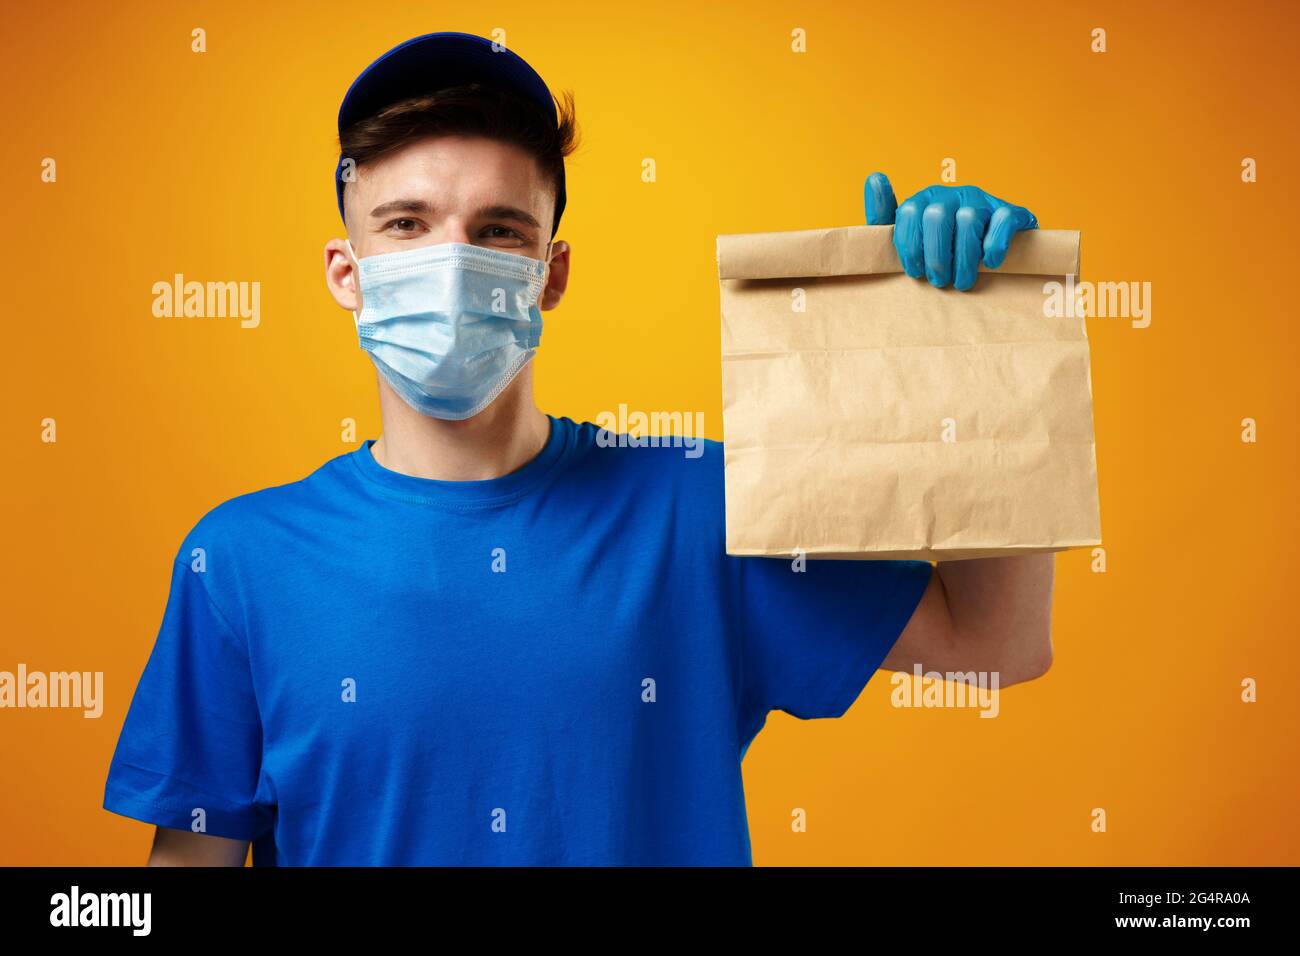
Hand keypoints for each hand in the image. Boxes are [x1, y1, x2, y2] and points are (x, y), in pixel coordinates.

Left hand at [864, 172, 1037, 290]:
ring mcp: (982, 200)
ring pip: (969, 220)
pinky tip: (990, 264)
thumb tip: (875, 177)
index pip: (909, 213)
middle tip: (939, 281)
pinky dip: (995, 244)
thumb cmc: (938, 250)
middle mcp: (952, 194)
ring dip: (964, 258)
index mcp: (924, 199)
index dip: (910, 247)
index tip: (915, 272)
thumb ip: (883, 215)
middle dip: (936, 256)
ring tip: (961, 282)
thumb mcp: (907, 236)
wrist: (989, 253)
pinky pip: (1004, 220)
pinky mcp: (1011, 211)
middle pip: (937, 217)